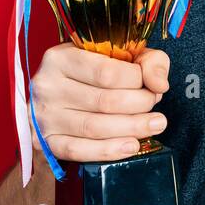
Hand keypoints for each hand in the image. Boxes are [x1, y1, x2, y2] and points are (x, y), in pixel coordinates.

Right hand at [27, 42, 169, 163]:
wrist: (59, 93)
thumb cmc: (93, 70)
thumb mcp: (121, 54)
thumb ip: (148, 61)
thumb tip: (160, 84)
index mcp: (61, 57)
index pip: (107, 72)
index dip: (137, 80)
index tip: (151, 84)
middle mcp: (48, 85)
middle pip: (104, 101)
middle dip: (140, 105)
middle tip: (156, 104)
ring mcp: (45, 115)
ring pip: (94, 127)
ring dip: (132, 128)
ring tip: (156, 125)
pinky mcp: (46, 141)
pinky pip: (78, 150)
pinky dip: (108, 150)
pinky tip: (131, 146)